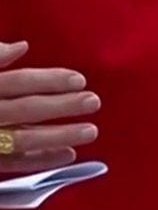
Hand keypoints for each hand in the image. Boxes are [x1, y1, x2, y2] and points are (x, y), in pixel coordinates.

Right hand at [0, 41, 99, 174]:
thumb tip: (20, 46)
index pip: (15, 82)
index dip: (47, 80)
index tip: (79, 79)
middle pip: (23, 110)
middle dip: (61, 106)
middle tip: (94, 101)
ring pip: (20, 139)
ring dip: (57, 136)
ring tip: (90, 132)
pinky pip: (11, 164)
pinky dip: (39, 160)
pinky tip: (67, 156)